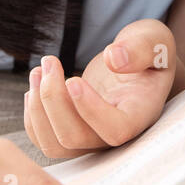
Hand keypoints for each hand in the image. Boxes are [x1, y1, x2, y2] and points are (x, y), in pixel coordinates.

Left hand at [24, 19, 177, 158]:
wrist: (137, 62)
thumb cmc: (147, 50)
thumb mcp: (153, 39)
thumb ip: (141, 48)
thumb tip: (115, 60)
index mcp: (141, 112)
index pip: (116, 129)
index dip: (90, 110)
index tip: (73, 80)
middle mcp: (115, 133)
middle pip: (75, 138)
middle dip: (53, 100)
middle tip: (49, 62)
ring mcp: (92, 138)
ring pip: (54, 144)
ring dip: (38, 108)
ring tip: (39, 70)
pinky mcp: (74, 133)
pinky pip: (44, 140)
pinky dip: (32, 115)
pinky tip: (36, 84)